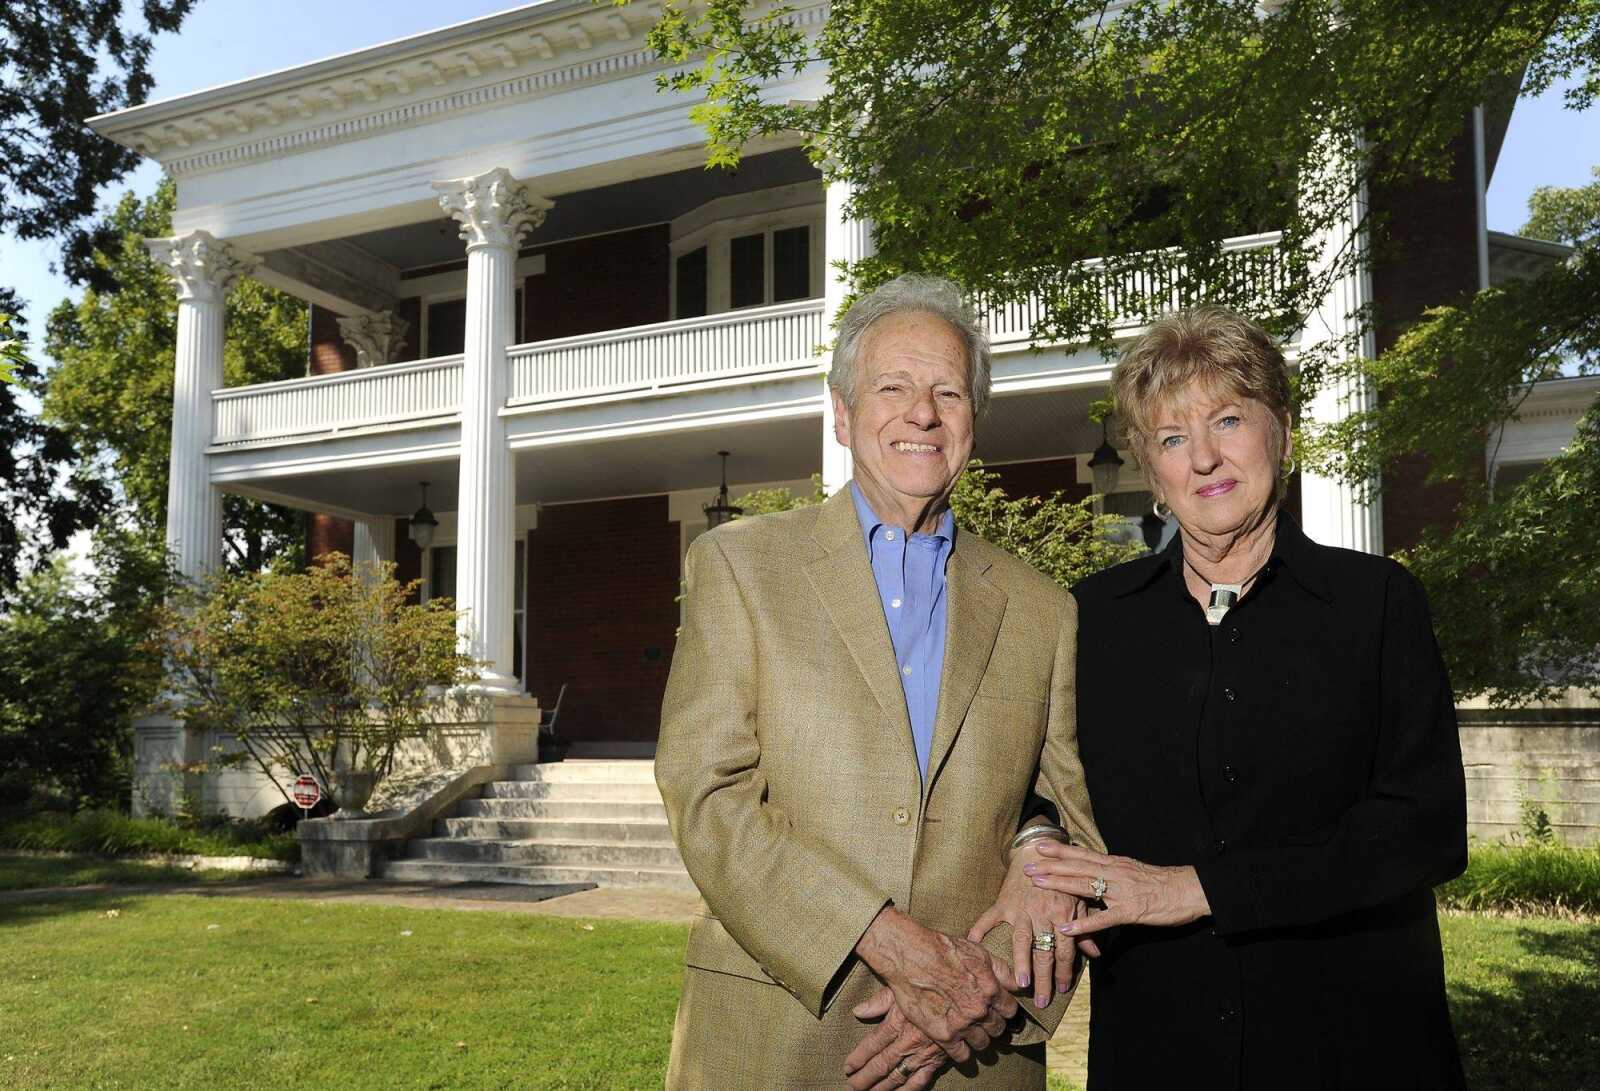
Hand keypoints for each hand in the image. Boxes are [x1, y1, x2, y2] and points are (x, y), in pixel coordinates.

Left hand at [844, 989, 946, 1089]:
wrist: (963, 996)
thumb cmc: (930, 988)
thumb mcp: (901, 987)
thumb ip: (878, 1002)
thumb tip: (857, 1011)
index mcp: (896, 1024)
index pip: (871, 1045)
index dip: (857, 1058)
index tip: (847, 1067)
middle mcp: (906, 1042)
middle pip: (880, 1065)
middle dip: (863, 1079)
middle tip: (850, 1088)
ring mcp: (921, 1054)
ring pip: (897, 1077)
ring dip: (881, 1088)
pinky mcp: (937, 1061)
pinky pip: (920, 1081)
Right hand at [854, 907, 1020, 1062]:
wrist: (910, 956)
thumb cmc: (943, 949)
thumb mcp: (978, 952)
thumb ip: (1001, 971)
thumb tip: (1019, 984)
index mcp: (991, 989)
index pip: (1011, 1011)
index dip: (1005, 1010)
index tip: (999, 1010)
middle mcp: (979, 1010)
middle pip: (998, 1029)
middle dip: (993, 1024)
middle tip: (985, 1021)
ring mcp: (961, 1024)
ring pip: (982, 1044)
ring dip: (979, 1039)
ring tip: (972, 1033)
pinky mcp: (943, 1035)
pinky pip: (961, 1055)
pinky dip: (962, 1052)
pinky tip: (959, 1045)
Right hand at [965, 839, 1096, 1008]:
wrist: (1039, 851)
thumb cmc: (1061, 878)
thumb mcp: (1079, 901)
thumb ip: (1085, 928)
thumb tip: (1095, 954)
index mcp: (1062, 915)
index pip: (1065, 950)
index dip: (1064, 972)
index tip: (1062, 989)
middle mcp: (1042, 914)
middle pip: (1044, 952)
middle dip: (1043, 979)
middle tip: (1041, 1001)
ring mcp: (1021, 909)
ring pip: (1021, 941)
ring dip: (1021, 963)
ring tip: (1019, 983)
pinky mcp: (1004, 903)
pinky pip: (989, 918)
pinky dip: (979, 929)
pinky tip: (972, 943)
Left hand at [1025, 842, 1210, 935]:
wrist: (1190, 889)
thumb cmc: (1163, 883)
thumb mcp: (1134, 871)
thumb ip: (1114, 873)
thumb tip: (1096, 872)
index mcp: (1116, 864)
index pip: (1083, 854)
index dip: (1060, 850)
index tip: (1039, 845)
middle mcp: (1115, 873)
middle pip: (1077, 866)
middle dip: (1050, 865)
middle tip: (1026, 865)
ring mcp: (1122, 891)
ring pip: (1085, 885)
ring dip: (1058, 885)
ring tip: (1036, 885)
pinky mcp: (1131, 911)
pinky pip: (1103, 918)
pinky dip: (1083, 923)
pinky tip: (1065, 928)